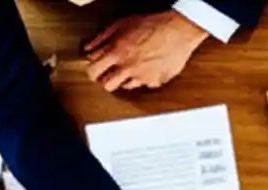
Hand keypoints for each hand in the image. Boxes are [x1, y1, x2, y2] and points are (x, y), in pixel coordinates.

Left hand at [85, 11, 208, 91]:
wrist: (178, 30)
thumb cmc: (152, 24)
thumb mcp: (121, 24)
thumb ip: (102, 38)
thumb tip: (89, 49)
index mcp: (117, 53)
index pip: (93, 71)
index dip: (92, 71)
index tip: (95, 69)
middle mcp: (128, 68)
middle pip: (108, 85)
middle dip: (107, 79)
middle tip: (111, 72)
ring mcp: (143, 77)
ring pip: (126, 86)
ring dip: (126, 78)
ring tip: (133, 66)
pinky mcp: (157, 81)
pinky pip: (146, 84)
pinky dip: (145, 77)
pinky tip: (149, 66)